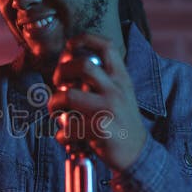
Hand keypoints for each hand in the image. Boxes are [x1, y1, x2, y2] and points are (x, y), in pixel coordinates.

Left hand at [47, 34, 146, 170]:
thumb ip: (100, 80)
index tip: (70, 46)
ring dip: (54, 104)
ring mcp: (109, 109)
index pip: (107, 46)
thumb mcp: (119, 94)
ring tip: (56, 113)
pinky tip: (66, 137)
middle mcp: (116, 90)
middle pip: (82, 65)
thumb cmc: (120, 121)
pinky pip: (69, 127)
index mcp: (120, 78)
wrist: (137, 152)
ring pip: (69, 95)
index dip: (85, 39)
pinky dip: (61, 134)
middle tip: (58, 85)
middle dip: (61, 72)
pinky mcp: (101, 130)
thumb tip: (67, 68)